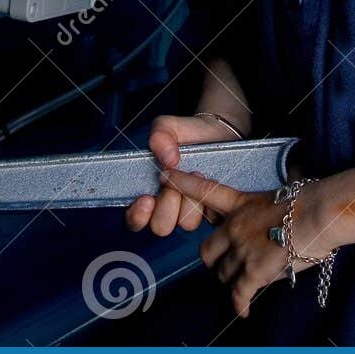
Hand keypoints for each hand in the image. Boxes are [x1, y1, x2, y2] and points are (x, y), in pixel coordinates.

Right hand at [124, 113, 240, 235]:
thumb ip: (160, 136)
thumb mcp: (167, 127)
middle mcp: (168, 205)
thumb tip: (168, 160)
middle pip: (160, 226)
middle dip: (167, 208)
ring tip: (197, 174)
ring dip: (190, 201)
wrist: (220, 132)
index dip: (138, 216)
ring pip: (186, 223)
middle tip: (174, 187)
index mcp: (149, 191)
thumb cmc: (188, 132)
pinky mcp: (213, 209)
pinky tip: (210, 181)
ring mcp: (190, 209)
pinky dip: (209, 200)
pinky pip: (210, 218)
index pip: (135, 219)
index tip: (146, 199)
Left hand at [163, 170, 310, 317]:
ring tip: (246, 283)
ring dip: (232, 280)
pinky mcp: (254, 272)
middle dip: (215, 262)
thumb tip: (270, 217)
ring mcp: (241, 250)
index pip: (204, 191)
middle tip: (227, 265)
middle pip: (207, 252)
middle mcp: (233, 227)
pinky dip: (240, 305)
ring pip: (223, 274)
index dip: (182, 183)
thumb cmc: (307, 203)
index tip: (164, 176)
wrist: (318, 213)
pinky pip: (239, 294)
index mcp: (238, 205)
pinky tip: (243, 312)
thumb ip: (262, 210)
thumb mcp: (278, 197)